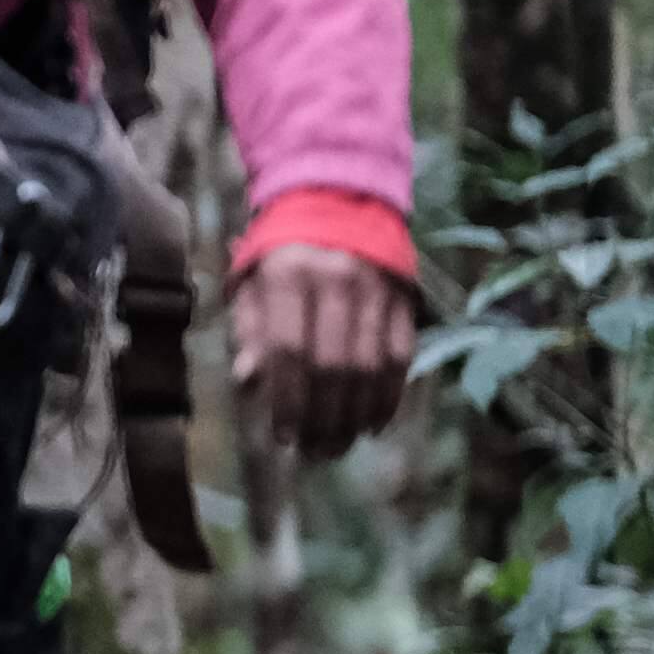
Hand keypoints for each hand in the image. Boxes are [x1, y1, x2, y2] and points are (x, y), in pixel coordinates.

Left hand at [232, 242, 414, 461]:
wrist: (337, 201)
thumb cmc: (282, 254)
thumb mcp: (252, 282)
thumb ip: (251, 332)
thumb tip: (250, 383)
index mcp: (290, 273)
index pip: (289, 350)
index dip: (287, 399)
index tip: (283, 437)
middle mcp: (336, 278)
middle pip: (332, 365)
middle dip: (322, 417)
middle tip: (314, 452)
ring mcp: (375, 288)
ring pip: (370, 367)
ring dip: (355, 416)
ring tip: (338, 445)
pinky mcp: (404, 298)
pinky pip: (401, 357)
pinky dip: (388, 396)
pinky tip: (372, 423)